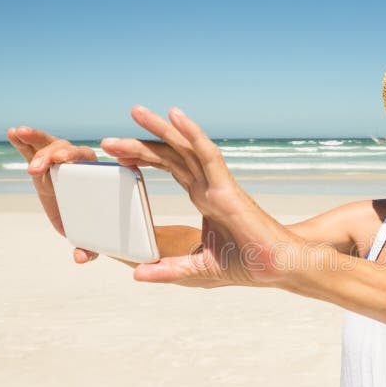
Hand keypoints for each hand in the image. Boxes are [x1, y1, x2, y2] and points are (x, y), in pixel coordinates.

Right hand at [6, 126, 98, 263]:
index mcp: (95, 177)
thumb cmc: (89, 228)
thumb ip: (88, 249)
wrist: (80, 222)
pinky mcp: (43, 163)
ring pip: (50, 144)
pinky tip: (13, 134)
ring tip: (19, 134)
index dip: (76, 157)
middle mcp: (79, 165)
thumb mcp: (89, 239)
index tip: (64, 161)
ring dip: (36, 139)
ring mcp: (60, 162)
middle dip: (53, 152)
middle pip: (68, 150)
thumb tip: (79, 257)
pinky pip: (34, 148)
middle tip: (42, 162)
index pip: (88, 161)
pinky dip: (24, 141)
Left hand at [101, 106, 305, 286]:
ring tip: (136, 112)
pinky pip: (208, 156)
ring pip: (186, 148)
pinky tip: (176, 116)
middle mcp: (209, 186)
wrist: (278, 267)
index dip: (143, 159)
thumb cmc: (248, 264)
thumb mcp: (197, 270)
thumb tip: (137, 274)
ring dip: (161, 129)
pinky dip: (193, 134)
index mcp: (204, 198)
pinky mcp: (228, 189)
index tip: (117, 156)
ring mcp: (218, 185)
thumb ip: (168, 270)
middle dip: (140, 143)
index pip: (170, 169)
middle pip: (171, 155)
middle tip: (107, 140)